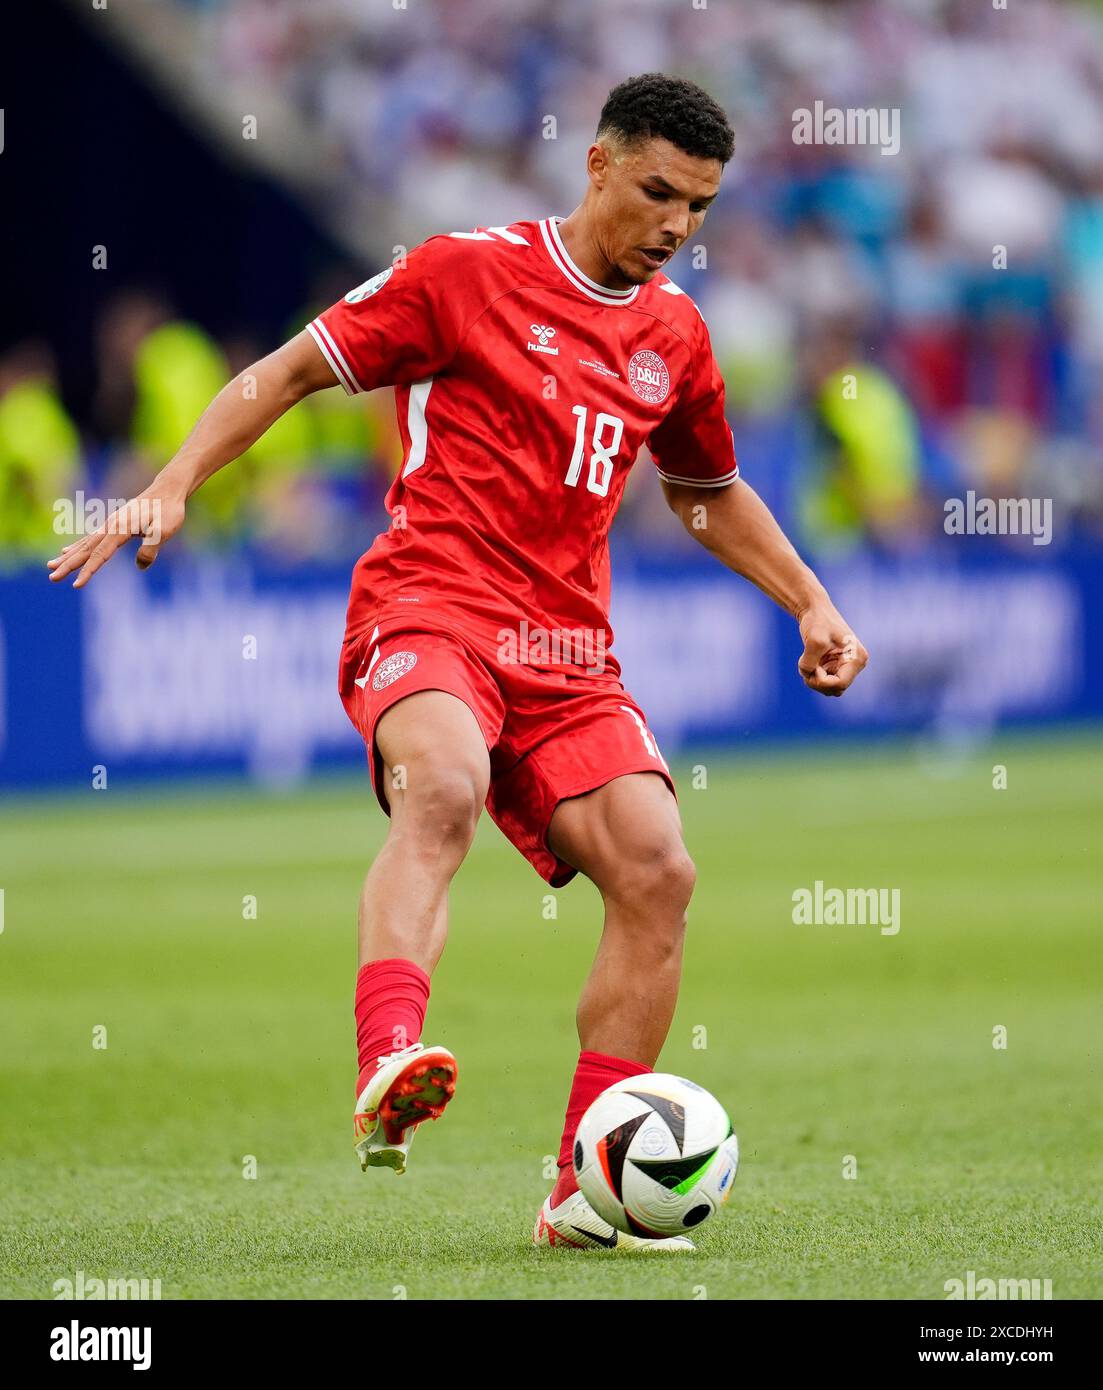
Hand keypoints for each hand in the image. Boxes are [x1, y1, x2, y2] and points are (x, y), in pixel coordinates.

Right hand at [46, 483, 186, 587]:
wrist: (167, 490)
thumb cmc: (168, 511)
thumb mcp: (165, 530)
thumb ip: (152, 547)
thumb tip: (140, 566)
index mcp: (120, 530)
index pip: (100, 555)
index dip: (88, 571)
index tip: (76, 585)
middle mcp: (110, 526)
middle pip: (85, 549)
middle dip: (68, 565)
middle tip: (51, 577)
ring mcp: (109, 524)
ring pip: (84, 543)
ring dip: (68, 556)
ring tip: (51, 565)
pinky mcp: (113, 524)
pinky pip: (90, 539)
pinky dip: (77, 547)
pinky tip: (66, 551)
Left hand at [796, 602, 867, 696]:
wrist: (815, 609)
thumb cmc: (818, 621)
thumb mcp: (814, 641)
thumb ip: (809, 663)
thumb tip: (807, 675)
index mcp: (857, 658)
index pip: (840, 684)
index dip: (822, 681)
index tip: (812, 666)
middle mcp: (855, 664)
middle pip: (835, 689)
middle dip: (817, 681)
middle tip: (806, 666)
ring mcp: (846, 666)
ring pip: (829, 688)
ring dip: (814, 679)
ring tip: (806, 662)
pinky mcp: (836, 665)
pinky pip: (824, 681)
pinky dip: (813, 675)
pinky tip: (808, 661)